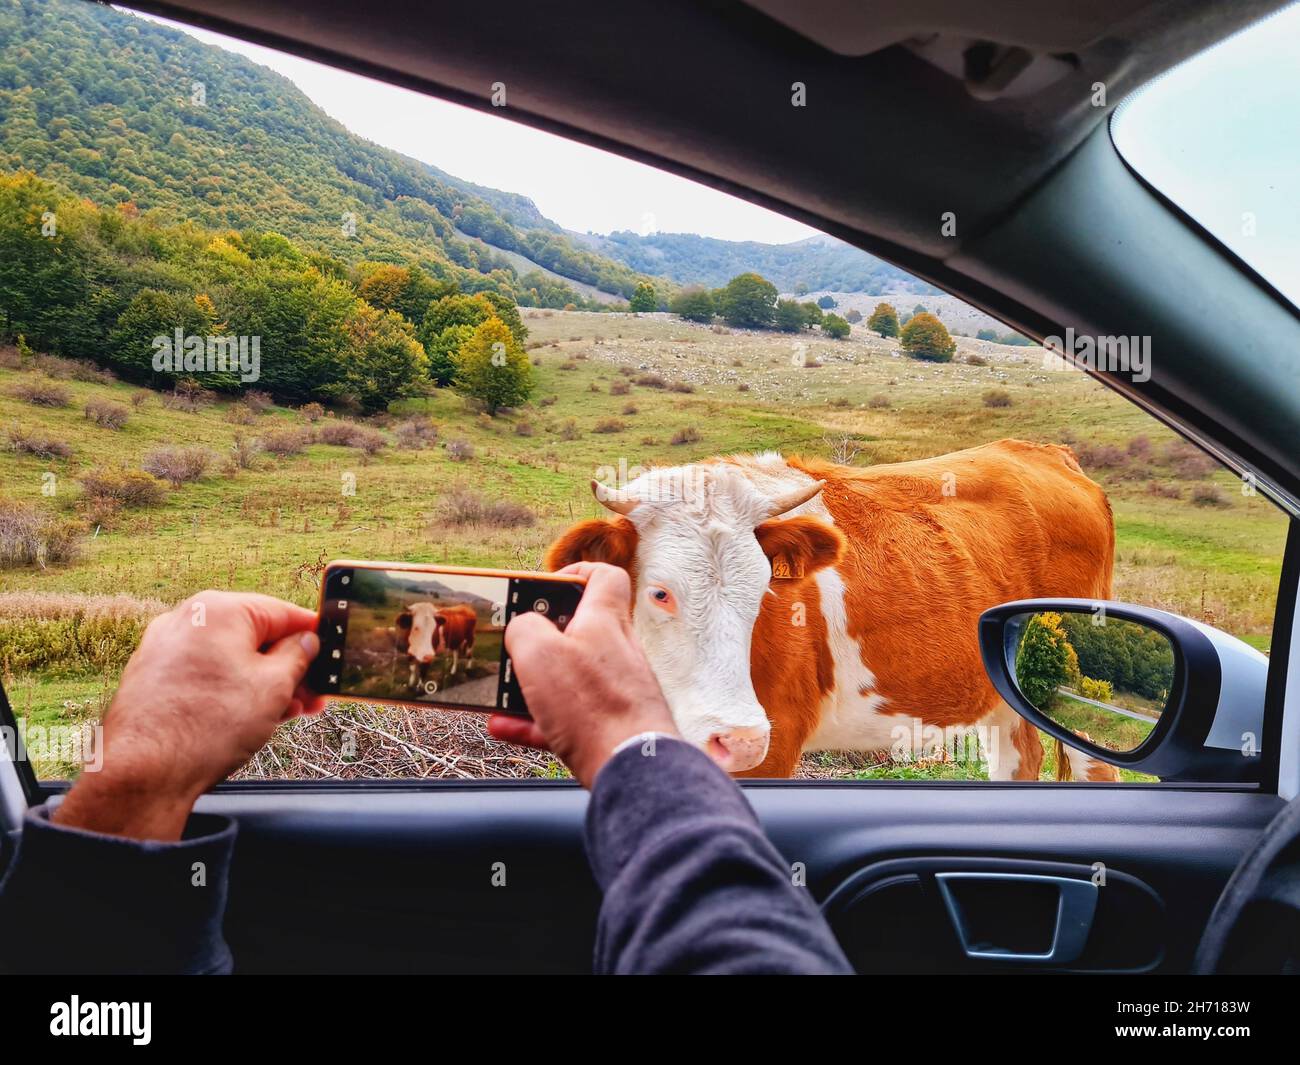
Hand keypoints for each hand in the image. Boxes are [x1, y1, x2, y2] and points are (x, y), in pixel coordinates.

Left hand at [55, 591, 323, 840]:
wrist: (143, 772)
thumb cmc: (207, 725)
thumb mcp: (274, 686)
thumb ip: (298, 656)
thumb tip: (306, 642)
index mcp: (220, 610)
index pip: (283, 612)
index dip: (313, 636)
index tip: (331, 653)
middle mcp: (188, 619)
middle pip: (255, 638)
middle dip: (289, 667)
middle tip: (314, 695)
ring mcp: (165, 648)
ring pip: (230, 659)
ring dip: (264, 683)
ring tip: (288, 712)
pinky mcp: (153, 677)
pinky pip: (206, 674)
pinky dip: (232, 690)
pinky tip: (252, 716)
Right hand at [488, 562, 678, 787]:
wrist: (631, 764)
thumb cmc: (592, 704)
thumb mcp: (538, 652)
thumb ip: (524, 628)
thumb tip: (522, 629)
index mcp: (605, 620)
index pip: (604, 577)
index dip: (575, 574)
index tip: (546, 586)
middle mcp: (617, 650)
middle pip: (579, 630)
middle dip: (542, 637)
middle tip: (517, 646)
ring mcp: (617, 688)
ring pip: (570, 677)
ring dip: (534, 684)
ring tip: (503, 693)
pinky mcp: (610, 723)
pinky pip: (568, 715)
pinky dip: (537, 720)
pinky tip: (506, 727)